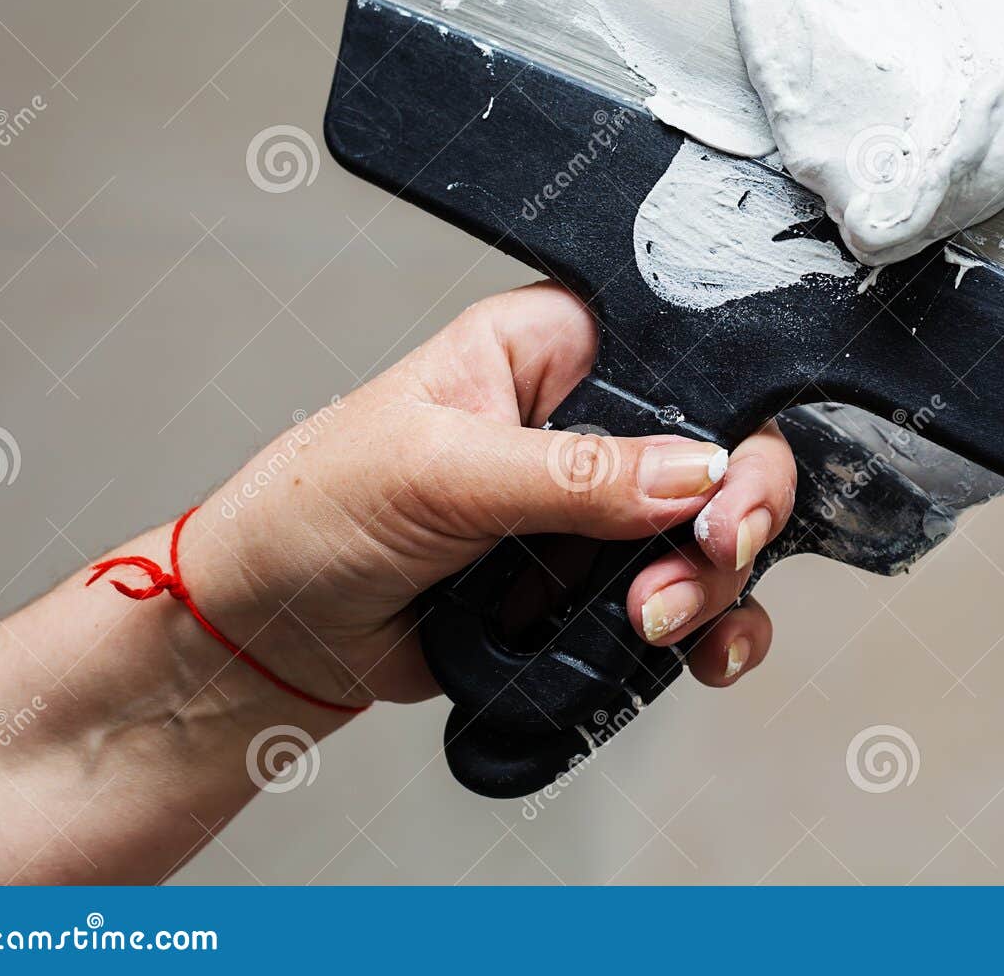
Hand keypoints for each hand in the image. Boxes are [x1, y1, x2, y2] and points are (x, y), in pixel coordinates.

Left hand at [177, 281, 796, 708]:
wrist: (275, 633)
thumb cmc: (316, 510)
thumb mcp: (438, 470)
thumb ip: (572, 474)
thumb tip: (694, 473)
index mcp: (552, 348)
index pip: (685, 356)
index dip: (727, 419)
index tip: (722, 495)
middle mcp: (589, 418)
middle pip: (719, 451)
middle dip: (728, 516)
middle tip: (702, 562)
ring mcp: (597, 507)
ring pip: (713, 534)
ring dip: (711, 586)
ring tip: (650, 624)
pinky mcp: (592, 583)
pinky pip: (687, 600)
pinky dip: (710, 631)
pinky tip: (700, 656)